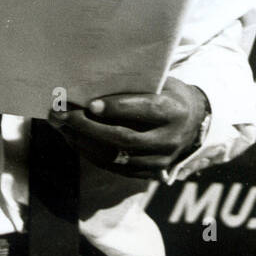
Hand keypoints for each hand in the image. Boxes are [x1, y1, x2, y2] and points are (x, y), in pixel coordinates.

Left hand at [51, 78, 207, 178]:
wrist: (193, 124)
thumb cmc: (169, 95)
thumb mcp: (162, 83)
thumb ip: (137, 86)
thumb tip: (94, 81)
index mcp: (174, 111)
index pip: (144, 110)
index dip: (116, 107)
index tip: (90, 103)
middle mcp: (168, 139)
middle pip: (124, 138)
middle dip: (89, 127)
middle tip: (62, 115)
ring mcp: (159, 160)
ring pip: (116, 157)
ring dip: (84, 143)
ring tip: (62, 128)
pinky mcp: (149, 174)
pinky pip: (115, 168)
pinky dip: (91, 154)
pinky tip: (74, 140)